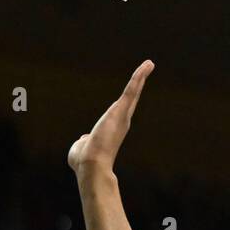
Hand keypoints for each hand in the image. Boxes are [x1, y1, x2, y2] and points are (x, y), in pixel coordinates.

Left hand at [68, 60, 153, 177]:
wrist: (90, 165)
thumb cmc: (84, 161)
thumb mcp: (81, 148)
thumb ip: (83, 141)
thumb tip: (84, 138)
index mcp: (112, 131)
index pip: (121, 113)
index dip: (126, 104)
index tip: (131, 96)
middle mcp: (121, 123)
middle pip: (132, 100)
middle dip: (138, 86)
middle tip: (146, 73)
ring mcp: (122, 116)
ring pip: (134, 92)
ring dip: (141, 76)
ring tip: (148, 64)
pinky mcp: (121, 110)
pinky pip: (132, 89)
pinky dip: (139, 76)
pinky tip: (147, 65)